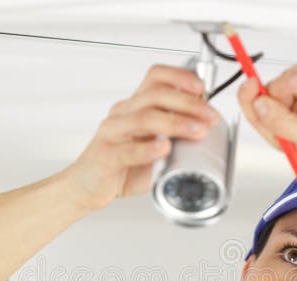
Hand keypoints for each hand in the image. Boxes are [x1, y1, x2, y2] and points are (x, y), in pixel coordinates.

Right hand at [66, 64, 221, 210]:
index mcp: (134, 107)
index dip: (180, 77)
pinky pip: (128, 149)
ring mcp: (112, 133)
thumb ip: (174, 138)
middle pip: (156, 95)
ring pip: (145, 117)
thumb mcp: (152, 147)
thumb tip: (206, 132)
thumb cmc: (119, 166)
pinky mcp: (106, 155)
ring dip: (176, 122)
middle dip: (189, 103)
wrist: (85, 186)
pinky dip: (148, 149)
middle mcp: (122, 114)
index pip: (156, 77)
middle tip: (210, 116)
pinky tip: (164, 148)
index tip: (202, 89)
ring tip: (197, 131)